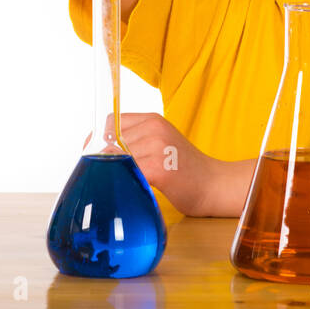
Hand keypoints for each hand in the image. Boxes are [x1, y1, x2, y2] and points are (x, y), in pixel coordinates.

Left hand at [107, 112, 222, 216]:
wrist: (215, 185)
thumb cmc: (185, 169)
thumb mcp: (161, 143)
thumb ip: (136, 141)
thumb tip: (99, 151)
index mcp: (152, 120)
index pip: (110, 122)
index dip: (98, 140)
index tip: (94, 156)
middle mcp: (154, 128)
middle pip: (110, 142)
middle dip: (107, 160)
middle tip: (112, 176)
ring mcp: (157, 147)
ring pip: (117, 159)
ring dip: (117, 174)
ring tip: (129, 184)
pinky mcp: (159, 168)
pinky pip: (128, 173)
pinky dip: (126, 183)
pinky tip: (135, 189)